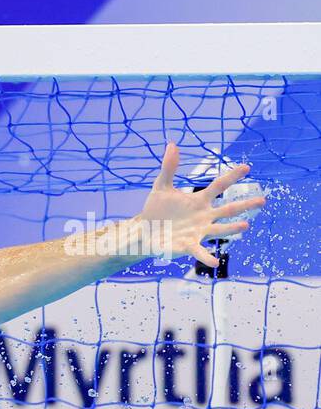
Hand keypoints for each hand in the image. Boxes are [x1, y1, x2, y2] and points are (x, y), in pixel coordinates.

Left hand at [136, 142, 266, 268]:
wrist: (145, 231)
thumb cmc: (156, 209)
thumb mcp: (161, 187)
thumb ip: (169, 168)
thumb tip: (172, 144)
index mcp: (198, 200)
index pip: (218, 186)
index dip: (231, 176)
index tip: (246, 167)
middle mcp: (204, 216)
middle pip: (228, 209)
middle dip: (244, 204)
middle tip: (263, 199)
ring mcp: (198, 231)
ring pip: (220, 230)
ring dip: (232, 228)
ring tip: (245, 225)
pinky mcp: (188, 246)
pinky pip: (200, 252)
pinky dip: (207, 257)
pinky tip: (215, 263)